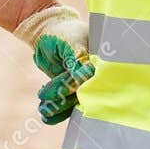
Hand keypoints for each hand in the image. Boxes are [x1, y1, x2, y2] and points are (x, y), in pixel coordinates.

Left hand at [14, 5, 92, 124]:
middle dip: (70, 101)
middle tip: (53, 106)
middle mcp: (97, 73)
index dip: (93, 90)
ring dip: (60, 107)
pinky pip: (65, 101)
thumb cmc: (63, 33)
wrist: (45, 32)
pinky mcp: (70, 88)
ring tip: (44, 110)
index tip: (79, 95)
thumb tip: (85, 80)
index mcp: (105, 60)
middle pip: (88, 92)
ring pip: (75, 99)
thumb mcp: (72, 42)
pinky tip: (46, 116)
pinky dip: (57, 110)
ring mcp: (83, 82)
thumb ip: (80, 60)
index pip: (103, 79)